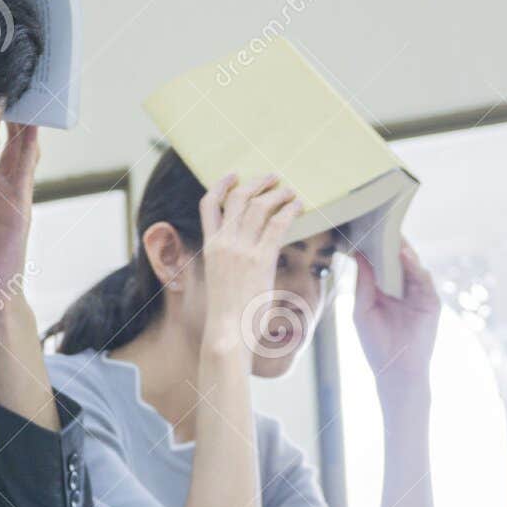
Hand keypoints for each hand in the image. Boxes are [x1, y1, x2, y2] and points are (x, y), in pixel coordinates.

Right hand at [199, 173, 303, 337]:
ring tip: (289, 190)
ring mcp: (241, 250)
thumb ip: (228, 262)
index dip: (220, 185)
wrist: (226, 331)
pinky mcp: (261, 259)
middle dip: (256, 183)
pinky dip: (289, 210)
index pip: (208, 205)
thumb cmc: (225, 313)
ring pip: (258, 207)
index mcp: (210, 246)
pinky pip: (277, 224)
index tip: (232, 174)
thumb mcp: (218, 279)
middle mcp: (223, 243)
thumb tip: (245, 258)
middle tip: (271, 177)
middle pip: (237, 198)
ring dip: (276, 193)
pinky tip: (298, 206)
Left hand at [353, 240, 439, 394]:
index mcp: (384, 288)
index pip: (380, 261)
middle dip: (390, 241)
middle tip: (378, 218)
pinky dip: (415, 267)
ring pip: (412, 265)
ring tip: (390, 231)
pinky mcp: (431, 303)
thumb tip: (357, 254)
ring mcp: (418, 294)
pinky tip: (404, 256)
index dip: (373, 244)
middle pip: (398, 259)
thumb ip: (363, 283)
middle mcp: (402, 288)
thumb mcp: (362, 309)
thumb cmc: (376, 343)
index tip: (362, 225)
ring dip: (403, 249)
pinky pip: (424, 281)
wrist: (396, 371)